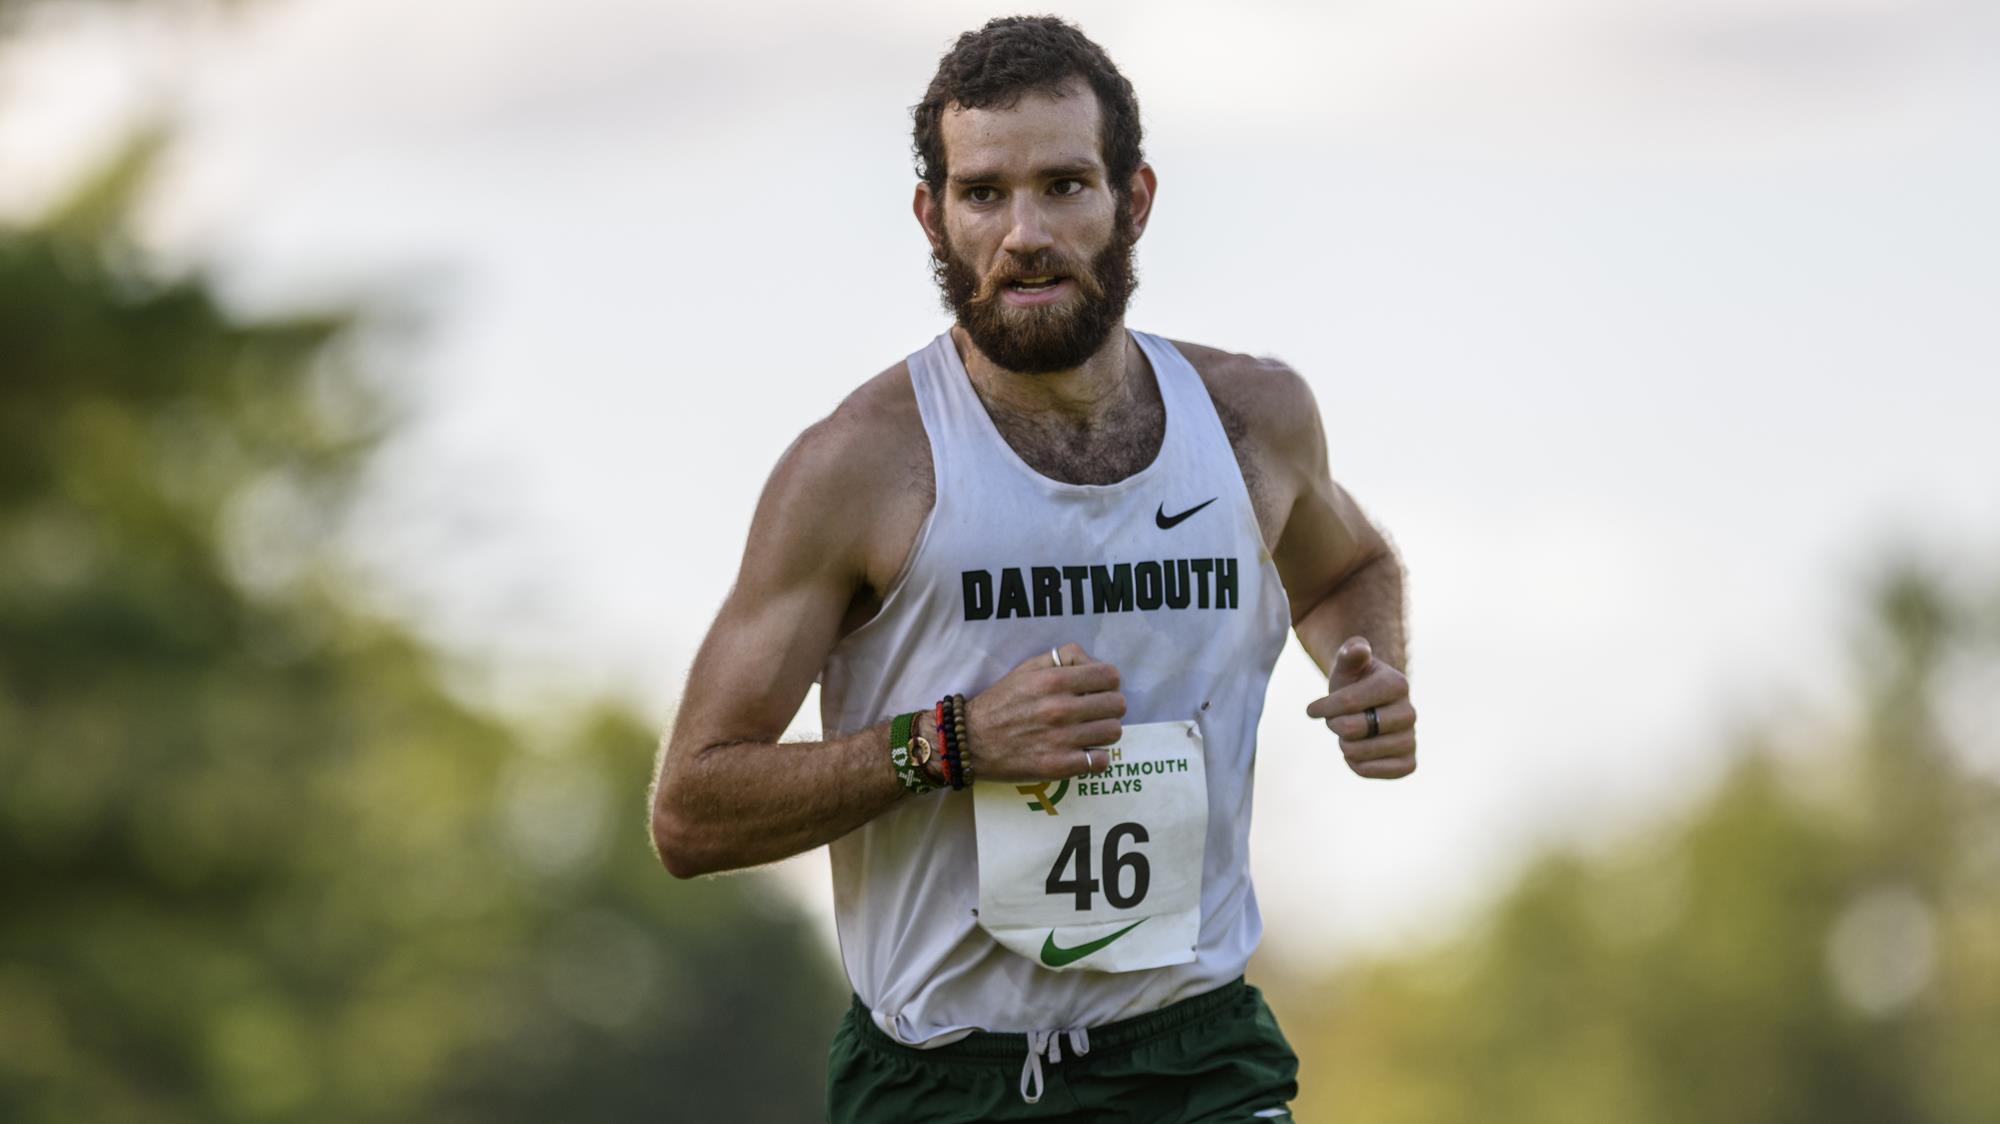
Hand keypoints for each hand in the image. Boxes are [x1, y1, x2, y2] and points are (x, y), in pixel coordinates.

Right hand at [963, 643, 1125, 781]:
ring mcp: (1060, 739)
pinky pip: (1100, 761)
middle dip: (1109, 706)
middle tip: (1094, 711)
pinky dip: (1095, 757)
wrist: (971, 741)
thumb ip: (1064, 658)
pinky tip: (1082, 751)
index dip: (1108, 682)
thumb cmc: (1002, 702)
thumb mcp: (1028, 667)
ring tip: (1088, 731)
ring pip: (1113, 732)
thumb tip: (1094, 664)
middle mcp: (1059, 709)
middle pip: (1118, 705)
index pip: (1111, 676)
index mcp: (1053, 680)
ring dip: (1104, 731)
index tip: (1098, 689)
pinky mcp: (1058, 766)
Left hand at [1305, 637, 1415, 778]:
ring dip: (1344, 745)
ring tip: (1350, 734)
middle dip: (1334, 725)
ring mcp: (1411, 739)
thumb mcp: (1349, 663)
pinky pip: (1372, 772)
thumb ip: (1351, 652)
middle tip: (1337, 720)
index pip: (1348, 702)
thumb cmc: (1355, 682)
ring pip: (1358, 752)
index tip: (1313, 709)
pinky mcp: (1408, 763)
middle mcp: (1410, 713)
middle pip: (1350, 729)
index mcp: (1397, 684)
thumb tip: (1358, 648)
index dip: (1324, 707)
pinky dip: (1356, 765)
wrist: (1372, 706)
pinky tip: (1358, 752)